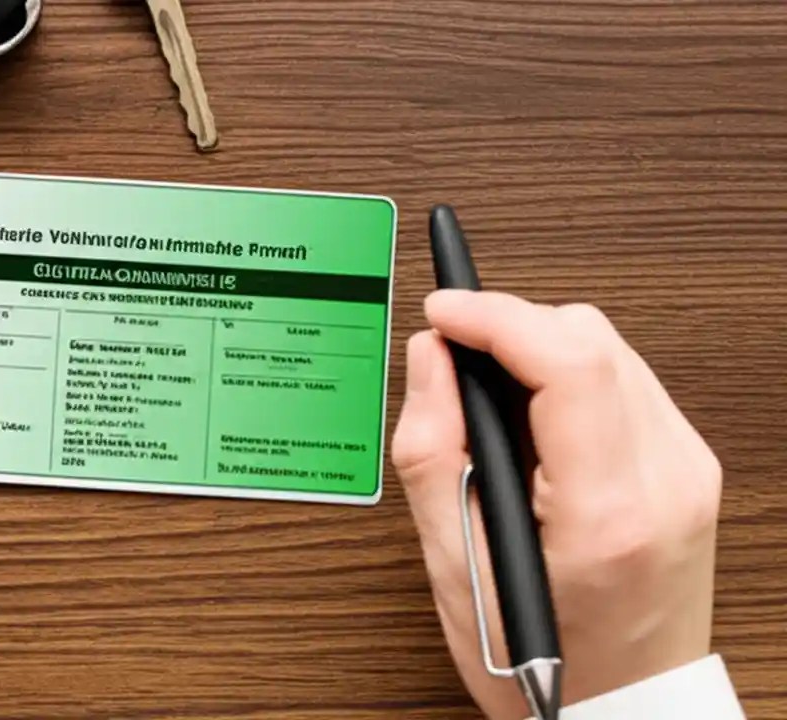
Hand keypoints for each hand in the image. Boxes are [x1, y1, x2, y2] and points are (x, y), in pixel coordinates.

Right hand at [392, 291, 720, 718]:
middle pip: (591, 338)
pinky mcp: (690, 467)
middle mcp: (667, 480)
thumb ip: (435, 452)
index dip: (495, 316)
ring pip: (611, 348)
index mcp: (607, 512)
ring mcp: (688, 470)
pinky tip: (536, 421)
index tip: (445, 311)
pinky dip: (570, 378)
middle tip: (456, 358)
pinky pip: (627, 381)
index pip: (567, 362)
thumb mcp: (458, 568)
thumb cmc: (544, 656)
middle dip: (512, 328)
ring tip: (492, 400)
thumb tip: (433, 360)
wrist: (624, 705)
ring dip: (540, 350)